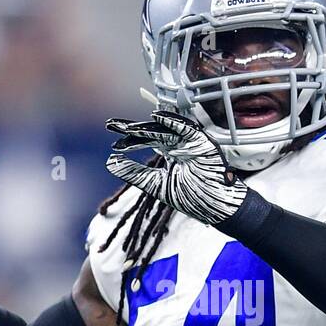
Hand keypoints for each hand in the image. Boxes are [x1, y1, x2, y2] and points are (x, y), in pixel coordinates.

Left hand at [105, 111, 245, 225]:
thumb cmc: (193, 198)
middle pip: (153, 132)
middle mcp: (179, 145)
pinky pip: (187, 128)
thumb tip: (110, 162)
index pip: (147, 142)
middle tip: (111, 125)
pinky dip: (173, 121)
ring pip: (166, 129)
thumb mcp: (157, 185)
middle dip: (132, 130)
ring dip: (147, 127)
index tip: (113, 144)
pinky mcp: (202, 142)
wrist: (216, 208)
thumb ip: (135, 173)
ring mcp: (190, 142)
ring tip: (127, 128)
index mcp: (170, 153)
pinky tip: (156, 117)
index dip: (130, 141)